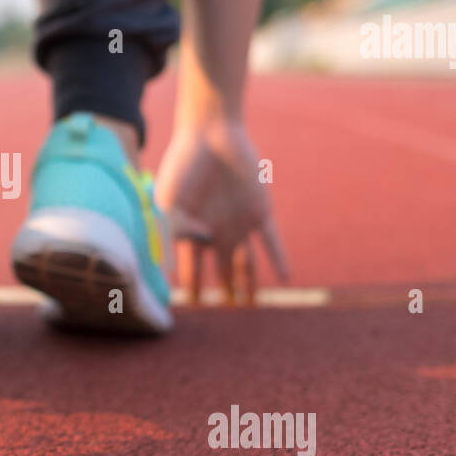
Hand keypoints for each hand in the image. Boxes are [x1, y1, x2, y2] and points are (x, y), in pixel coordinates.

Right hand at [153, 115, 287, 304]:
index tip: (194, 308)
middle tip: (226, 321)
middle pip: (220, 272)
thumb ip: (175, 230)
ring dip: (248, 285)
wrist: (210, 134)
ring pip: (245, 263)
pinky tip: (286, 277)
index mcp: (191, 233)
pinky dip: (278, 258)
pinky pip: (271, 241)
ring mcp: (238, 224)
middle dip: (221, 293)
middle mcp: (215, 232)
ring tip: (252, 307)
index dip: (193, 289)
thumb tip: (185, 259)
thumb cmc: (183, 166)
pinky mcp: (259, 212)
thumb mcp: (170, 200)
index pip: (192, 270)